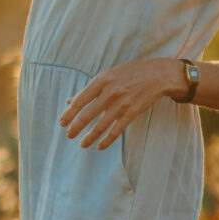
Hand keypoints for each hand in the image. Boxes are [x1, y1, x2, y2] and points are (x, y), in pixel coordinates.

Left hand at [59, 57, 183, 148]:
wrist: (157, 75)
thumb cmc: (129, 73)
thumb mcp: (108, 75)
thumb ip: (89, 89)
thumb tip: (69, 101)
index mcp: (102, 80)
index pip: (80, 100)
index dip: (70, 113)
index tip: (62, 123)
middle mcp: (110, 91)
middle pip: (88, 114)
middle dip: (76, 127)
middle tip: (68, 135)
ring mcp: (122, 103)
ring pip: (101, 125)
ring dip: (89, 137)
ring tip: (81, 144)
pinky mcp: (132, 112)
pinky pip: (116, 130)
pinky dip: (107, 140)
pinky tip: (99, 146)